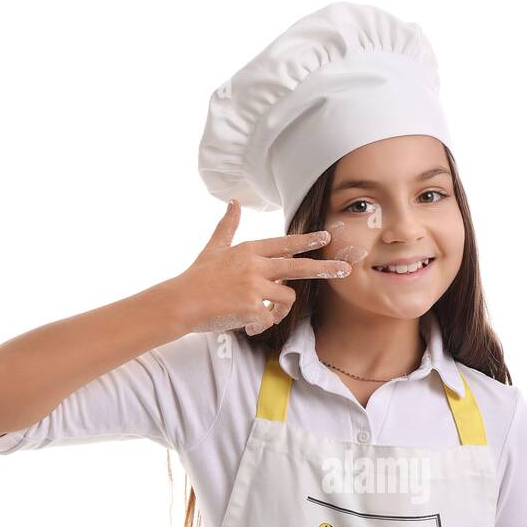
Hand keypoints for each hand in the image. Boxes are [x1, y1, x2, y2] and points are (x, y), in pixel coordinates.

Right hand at [170, 201, 352, 335]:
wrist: (181, 302)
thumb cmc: (197, 277)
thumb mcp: (214, 247)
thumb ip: (228, 225)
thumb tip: (233, 202)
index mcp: (249, 250)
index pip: (284, 244)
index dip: (307, 241)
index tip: (326, 237)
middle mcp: (255, 266)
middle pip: (298, 268)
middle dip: (324, 268)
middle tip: (345, 269)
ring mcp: (255, 287)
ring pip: (286, 298)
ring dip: (278, 309)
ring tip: (259, 312)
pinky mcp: (253, 308)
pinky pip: (271, 318)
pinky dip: (262, 323)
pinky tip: (247, 324)